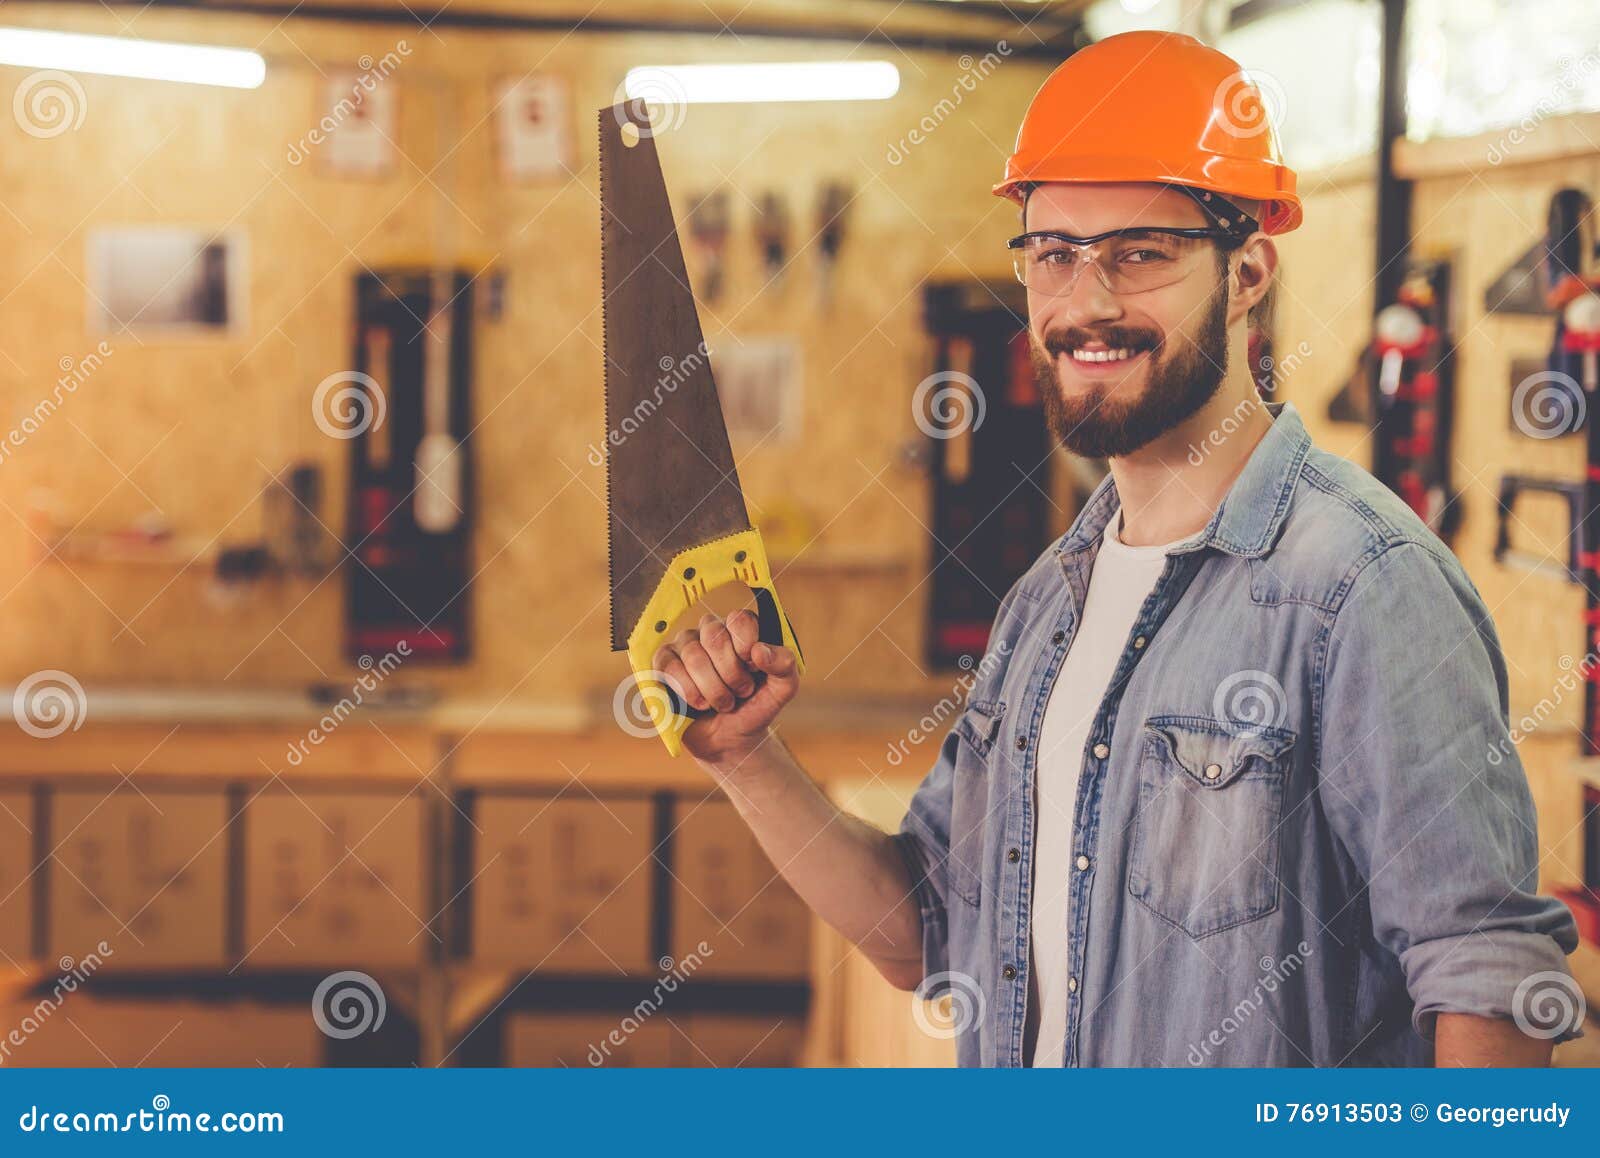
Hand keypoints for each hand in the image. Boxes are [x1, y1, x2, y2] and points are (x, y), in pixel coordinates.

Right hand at [653, 608, 799, 767]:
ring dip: (713, 689)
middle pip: (715, 636)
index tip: (753, 668)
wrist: (731, 739)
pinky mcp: (664, 663)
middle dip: (731, 674)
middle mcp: (712, 631)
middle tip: (741, 692)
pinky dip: (688, 690)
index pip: (739, 618)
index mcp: (741, 630)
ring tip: (723, 703)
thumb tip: (759, 650)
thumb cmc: (756, 707)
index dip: (746, 645)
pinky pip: (668, 665)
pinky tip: (699, 703)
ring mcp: (686, 646)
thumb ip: (784, 665)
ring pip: (693, 654)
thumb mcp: (783, 689)